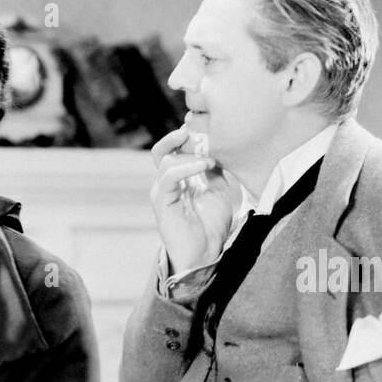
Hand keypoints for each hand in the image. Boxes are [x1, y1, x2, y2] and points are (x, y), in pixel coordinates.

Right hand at [150, 126, 235, 273]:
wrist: (206, 253)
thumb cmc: (212, 225)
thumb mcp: (219, 188)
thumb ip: (213, 168)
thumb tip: (215, 146)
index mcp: (179, 178)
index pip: (175, 147)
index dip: (188, 135)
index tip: (209, 128)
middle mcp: (167, 182)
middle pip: (164, 148)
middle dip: (184, 137)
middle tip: (206, 134)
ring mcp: (162, 191)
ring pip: (165, 158)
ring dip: (191, 153)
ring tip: (212, 158)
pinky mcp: (161, 201)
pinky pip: (169, 175)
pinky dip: (187, 165)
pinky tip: (205, 164)